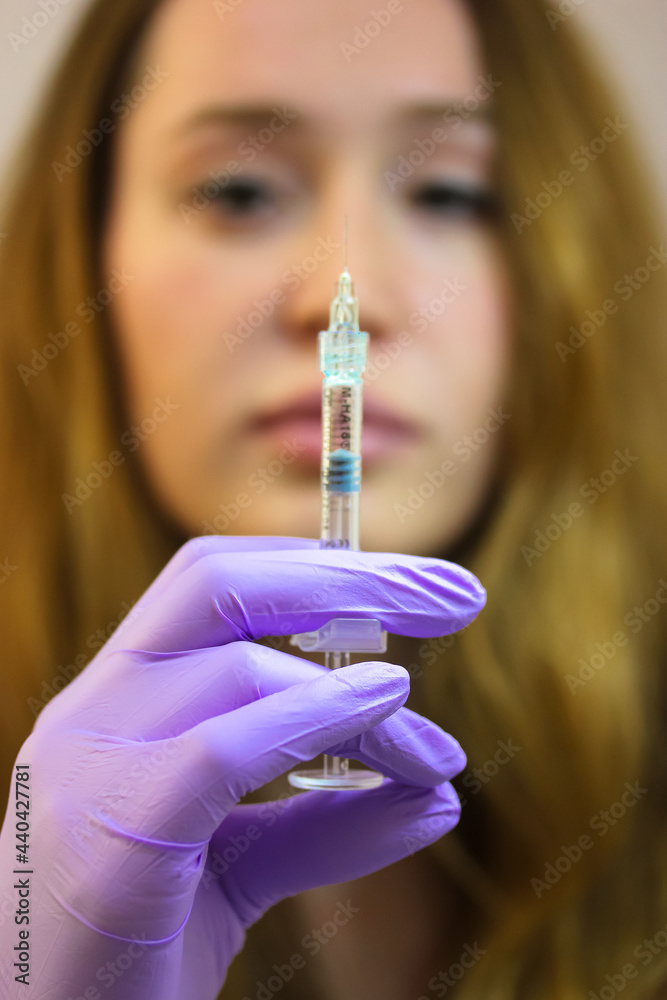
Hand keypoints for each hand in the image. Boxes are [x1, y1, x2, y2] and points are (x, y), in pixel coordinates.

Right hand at [0, 536, 484, 999]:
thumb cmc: (131, 946)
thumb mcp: (238, 867)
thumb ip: (323, 822)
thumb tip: (435, 797)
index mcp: (116, 698)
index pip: (211, 582)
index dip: (316, 566)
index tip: (415, 583)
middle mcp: (93, 710)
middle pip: (218, 583)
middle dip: (349, 577)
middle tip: (457, 594)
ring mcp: (88, 763)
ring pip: (238, 671)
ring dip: (364, 701)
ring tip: (437, 752)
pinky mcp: (112, 834)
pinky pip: (225, 749)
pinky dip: (318, 722)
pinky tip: (384, 718)